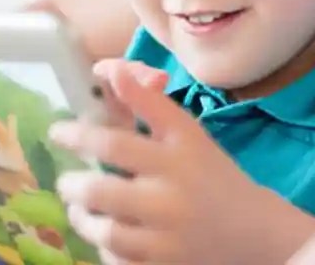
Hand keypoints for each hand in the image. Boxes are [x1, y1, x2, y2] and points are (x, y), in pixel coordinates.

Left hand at [50, 63, 314, 264]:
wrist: (256, 234)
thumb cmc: (213, 177)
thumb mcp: (187, 134)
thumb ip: (147, 102)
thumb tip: (108, 68)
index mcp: (177, 156)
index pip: (114, 141)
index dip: (77, 134)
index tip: (58, 132)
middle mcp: (171, 197)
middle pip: (99, 190)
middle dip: (72, 184)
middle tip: (68, 181)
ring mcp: (167, 238)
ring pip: (103, 230)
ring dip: (82, 217)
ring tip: (79, 209)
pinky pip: (116, 259)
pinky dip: (104, 247)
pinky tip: (106, 234)